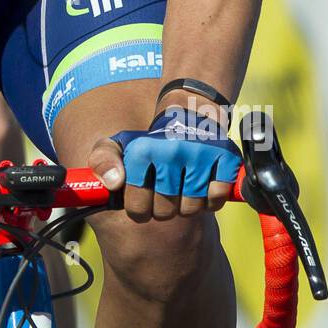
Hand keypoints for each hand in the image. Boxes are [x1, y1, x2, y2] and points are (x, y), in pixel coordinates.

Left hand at [89, 107, 240, 222]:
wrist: (188, 116)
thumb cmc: (149, 142)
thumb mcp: (118, 146)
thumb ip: (102, 162)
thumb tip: (114, 182)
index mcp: (142, 150)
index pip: (137, 208)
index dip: (138, 209)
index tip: (140, 198)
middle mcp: (171, 150)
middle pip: (165, 212)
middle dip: (162, 209)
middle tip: (162, 192)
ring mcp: (200, 154)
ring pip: (191, 209)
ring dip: (186, 205)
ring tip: (181, 186)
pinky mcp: (225, 158)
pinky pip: (216, 199)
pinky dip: (211, 199)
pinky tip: (203, 185)